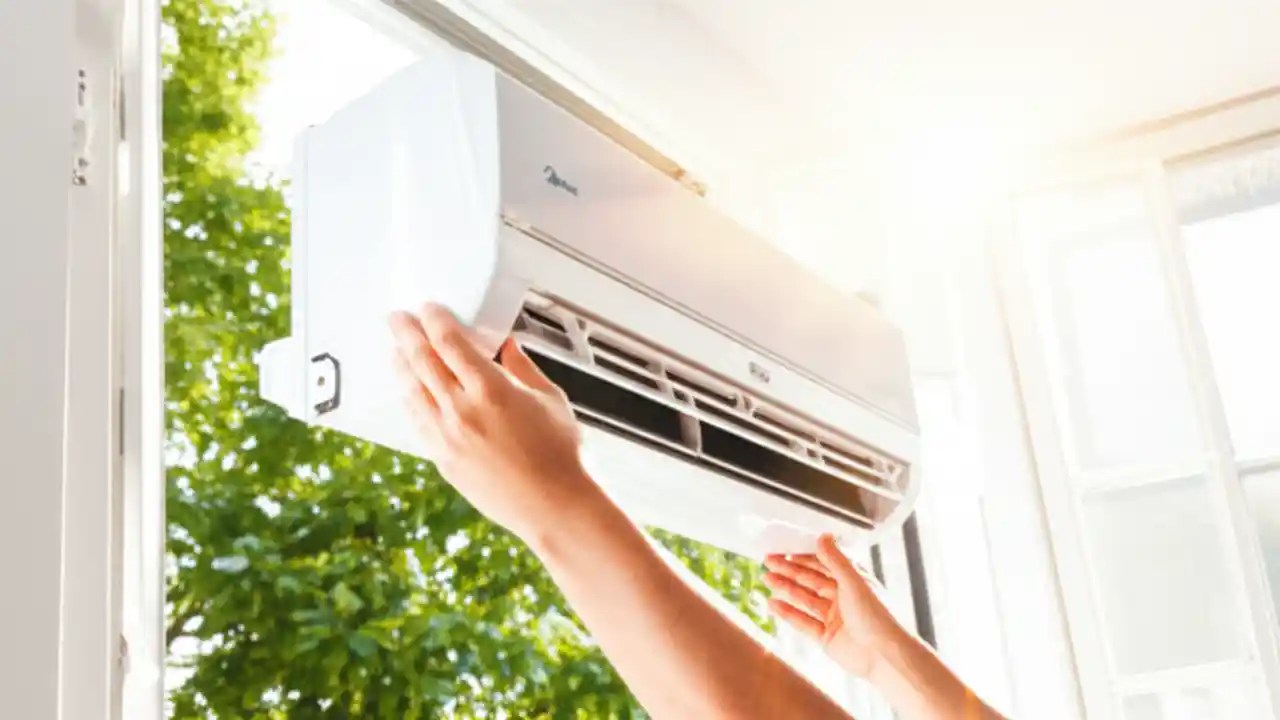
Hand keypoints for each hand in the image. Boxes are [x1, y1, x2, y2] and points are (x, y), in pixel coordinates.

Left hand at [388, 304, 594, 544]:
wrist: (552, 506)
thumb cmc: (560, 455)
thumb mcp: (551, 399)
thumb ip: (524, 368)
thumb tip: (507, 346)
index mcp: (491, 389)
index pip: (449, 342)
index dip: (433, 320)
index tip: (427, 308)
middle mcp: (462, 410)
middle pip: (421, 360)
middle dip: (405, 334)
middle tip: (397, 317)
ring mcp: (447, 436)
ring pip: (411, 391)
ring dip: (400, 365)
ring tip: (395, 350)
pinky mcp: (442, 459)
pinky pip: (415, 421)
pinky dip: (407, 400)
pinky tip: (407, 392)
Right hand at [764, 534, 905, 678]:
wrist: (883, 656)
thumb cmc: (875, 616)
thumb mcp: (853, 582)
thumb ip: (835, 560)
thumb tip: (822, 535)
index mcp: (852, 581)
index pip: (823, 564)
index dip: (803, 556)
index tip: (783, 548)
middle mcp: (842, 597)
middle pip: (810, 580)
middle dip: (789, 570)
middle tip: (767, 561)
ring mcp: (833, 617)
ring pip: (804, 599)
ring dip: (785, 588)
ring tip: (766, 578)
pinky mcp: (826, 636)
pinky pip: (802, 622)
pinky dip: (787, 613)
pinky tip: (772, 603)